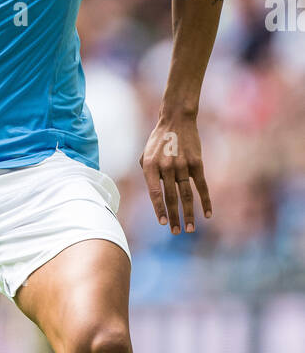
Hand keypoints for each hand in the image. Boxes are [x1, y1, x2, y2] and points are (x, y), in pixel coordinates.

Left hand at [139, 116, 211, 233]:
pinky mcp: (197, 163)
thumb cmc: (158, 140)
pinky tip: (207, 214)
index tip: (162, 223)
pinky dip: (205, 201)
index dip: (159, 209)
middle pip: (171, 198)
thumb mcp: (145, 155)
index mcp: (150, 166)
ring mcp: (183, 165)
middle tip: (176, 232)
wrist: (176, 120)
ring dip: (188, 213)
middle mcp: (166, 167)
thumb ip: (148, 174)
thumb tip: (156, 194)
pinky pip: (202, 186)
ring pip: (186, 195)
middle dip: (174, 217)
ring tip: (190, 228)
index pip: (155, 193)